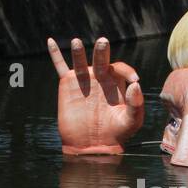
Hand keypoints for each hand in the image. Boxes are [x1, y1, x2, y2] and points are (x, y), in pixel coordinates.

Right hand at [48, 36, 143, 154]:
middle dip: (102, 51)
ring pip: (80, 60)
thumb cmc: (115, 134)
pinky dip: (55, 54)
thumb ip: (136, 104)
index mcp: (116, 84)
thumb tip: (135, 85)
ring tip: (76, 42)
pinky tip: (50, 41)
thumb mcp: (131, 122)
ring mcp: (83, 80)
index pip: (121, 69)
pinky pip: (60, 66)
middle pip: (101, 59)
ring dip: (79, 51)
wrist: (92, 146)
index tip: (133, 80)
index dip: (127, 71)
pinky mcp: (67, 85)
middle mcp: (100, 78)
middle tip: (103, 42)